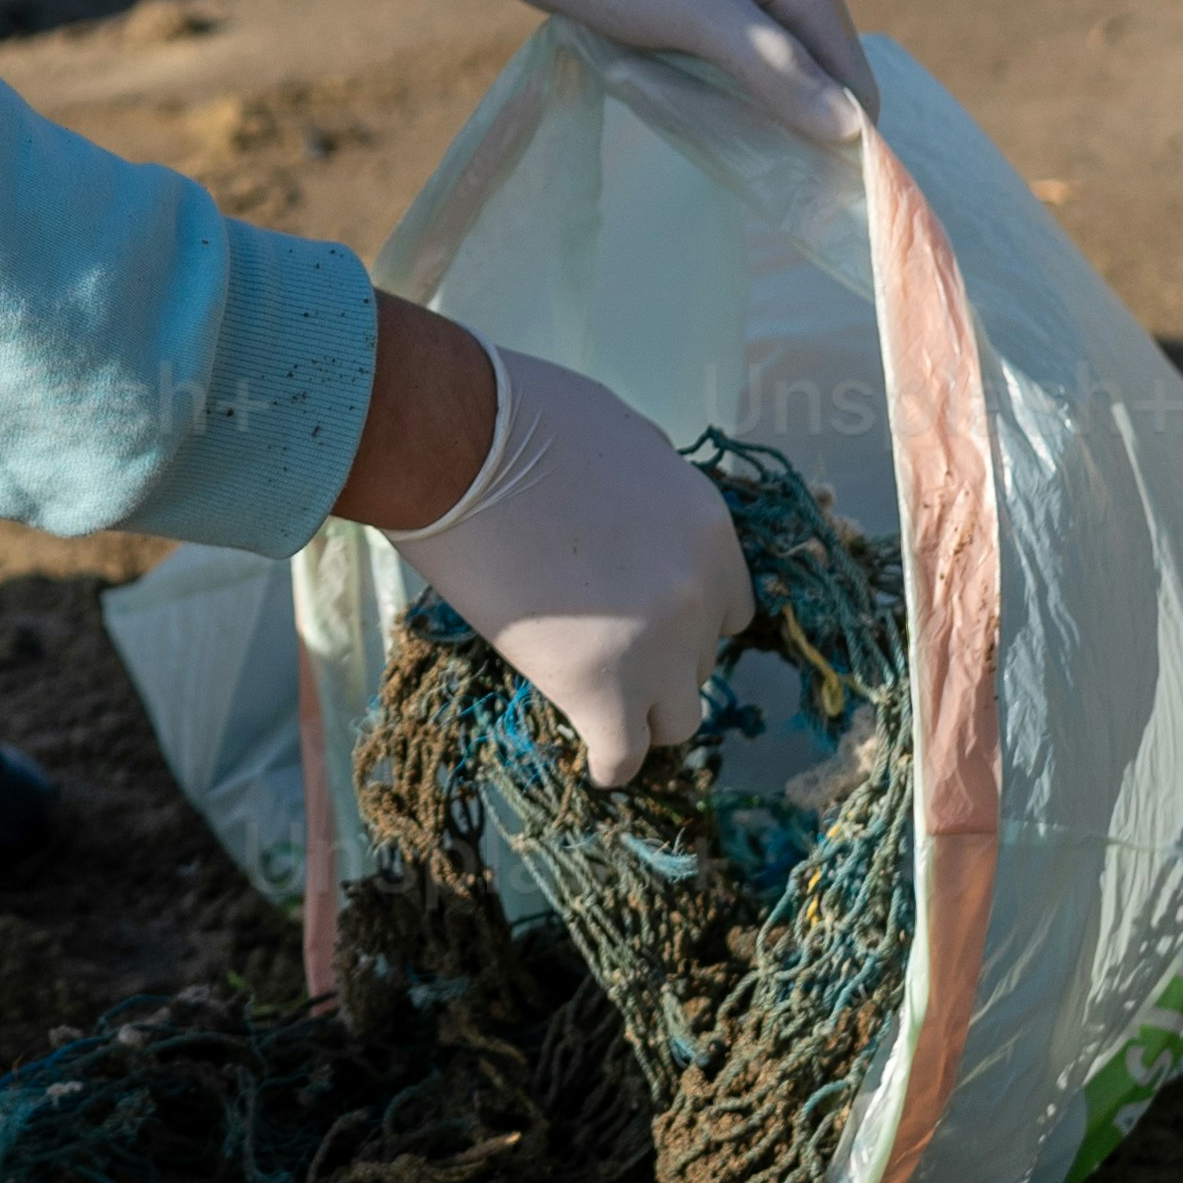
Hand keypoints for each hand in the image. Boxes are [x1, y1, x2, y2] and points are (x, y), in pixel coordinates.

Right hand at [380, 340, 749, 789]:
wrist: (456, 443)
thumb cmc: (518, 420)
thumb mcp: (620, 440)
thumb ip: (649, 497)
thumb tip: (641, 525)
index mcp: (708, 529)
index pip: (726, 609)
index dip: (679, 619)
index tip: (635, 621)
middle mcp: (699, 593)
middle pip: (698, 662)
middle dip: (656, 661)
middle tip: (598, 650)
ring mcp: (655, 646)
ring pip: (676, 719)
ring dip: (639, 712)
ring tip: (596, 708)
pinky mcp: (601, 687)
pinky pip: (623, 756)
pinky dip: (610, 762)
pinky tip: (592, 763)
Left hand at [449, 0, 873, 150]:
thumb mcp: (700, 14)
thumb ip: (776, 71)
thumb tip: (852, 131)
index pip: (853, 79)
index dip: (835, 134)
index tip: (789, 182)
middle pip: (807, 83)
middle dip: (770, 122)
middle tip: (707, 138)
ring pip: (754, 80)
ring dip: (722, 107)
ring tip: (667, 104)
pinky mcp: (685, 5)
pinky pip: (711, 67)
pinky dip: (690, 88)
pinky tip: (649, 88)